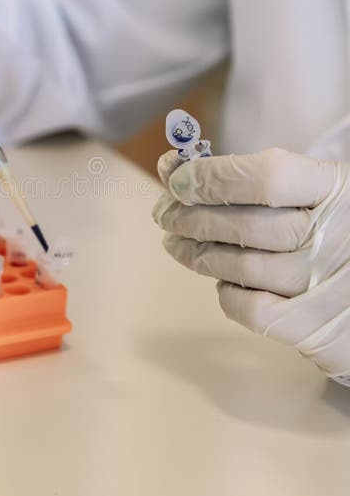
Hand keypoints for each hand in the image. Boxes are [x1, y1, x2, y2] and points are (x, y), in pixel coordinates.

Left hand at [152, 147, 349, 382]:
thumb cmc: (338, 226)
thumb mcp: (318, 188)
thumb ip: (256, 176)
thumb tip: (173, 168)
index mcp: (341, 189)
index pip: (268, 176)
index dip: (213, 176)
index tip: (177, 178)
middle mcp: (338, 237)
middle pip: (246, 225)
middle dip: (190, 216)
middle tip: (164, 212)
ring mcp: (327, 285)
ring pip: (242, 267)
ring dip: (197, 254)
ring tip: (176, 243)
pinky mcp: (317, 327)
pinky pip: (253, 309)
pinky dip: (227, 293)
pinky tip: (221, 279)